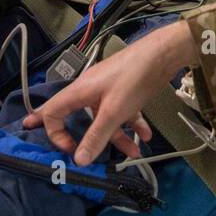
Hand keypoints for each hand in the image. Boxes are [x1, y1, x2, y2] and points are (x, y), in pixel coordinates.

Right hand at [23, 21, 196, 164]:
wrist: (162, 54)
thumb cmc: (133, 78)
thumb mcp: (113, 111)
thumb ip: (96, 136)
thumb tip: (79, 160)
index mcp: (79, 91)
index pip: (52, 112)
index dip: (55, 133)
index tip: (70, 150)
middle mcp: (89, 90)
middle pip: (78, 117)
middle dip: (82, 137)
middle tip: (79, 153)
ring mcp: (107, 90)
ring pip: (105, 118)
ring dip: (118, 137)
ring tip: (133, 153)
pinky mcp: (123, 90)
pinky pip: (122, 111)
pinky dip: (132, 124)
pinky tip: (145, 136)